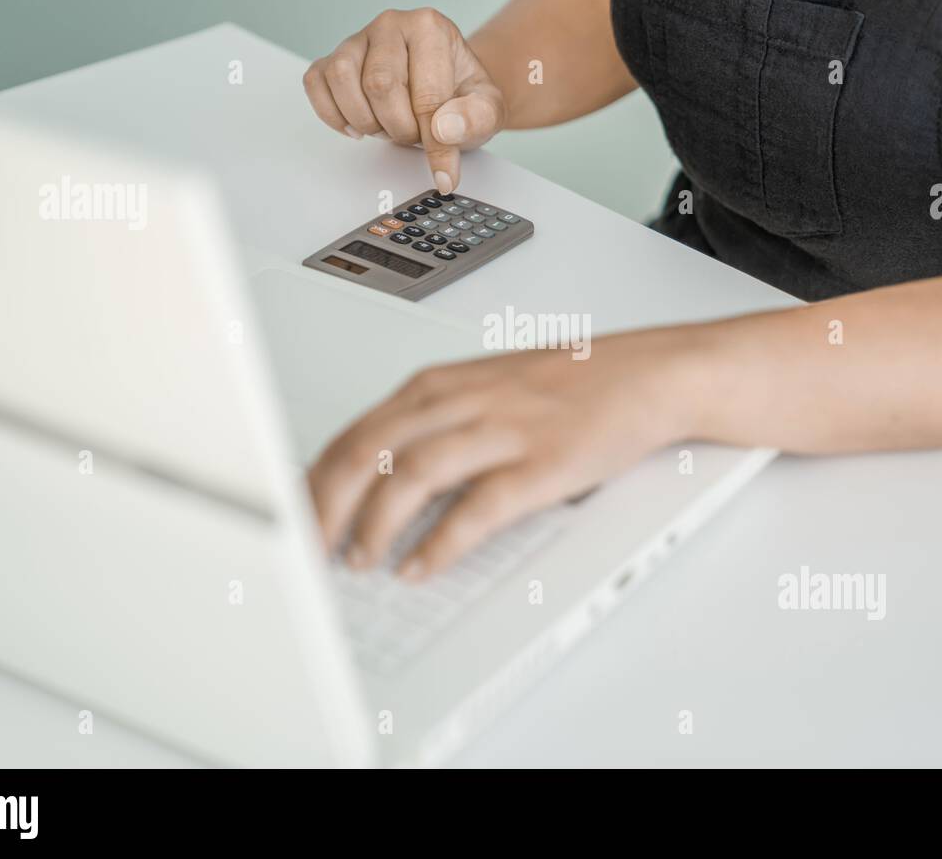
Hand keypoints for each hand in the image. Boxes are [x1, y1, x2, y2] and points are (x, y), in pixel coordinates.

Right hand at [301, 8, 506, 193]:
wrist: (448, 87)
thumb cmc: (462, 95)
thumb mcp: (487, 110)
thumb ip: (476, 119)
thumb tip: (445, 128)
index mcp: (430, 28)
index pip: (425, 93)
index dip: (434, 143)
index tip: (444, 175)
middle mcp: (391, 25)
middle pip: (379, 85)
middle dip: (399, 127)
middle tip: (415, 135)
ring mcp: (357, 40)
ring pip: (342, 80)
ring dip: (365, 120)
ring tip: (388, 126)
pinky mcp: (333, 58)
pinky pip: (316, 83)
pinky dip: (333, 113)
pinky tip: (358, 125)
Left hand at [306, 327, 701, 580]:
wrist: (648, 374)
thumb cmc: (569, 384)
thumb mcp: (484, 388)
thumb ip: (431, 423)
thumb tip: (373, 478)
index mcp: (439, 384)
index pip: (353, 432)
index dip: (313, 482)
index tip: (293, 518)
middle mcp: (462, 400)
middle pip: (368, 450)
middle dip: (327, 506)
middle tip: (309, 548)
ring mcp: (503, 429)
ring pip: (412, 475)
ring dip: (375, 525)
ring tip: (359, 561)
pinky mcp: (542, 462)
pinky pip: (478, 507)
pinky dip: (442, 542)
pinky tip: (422, 566)